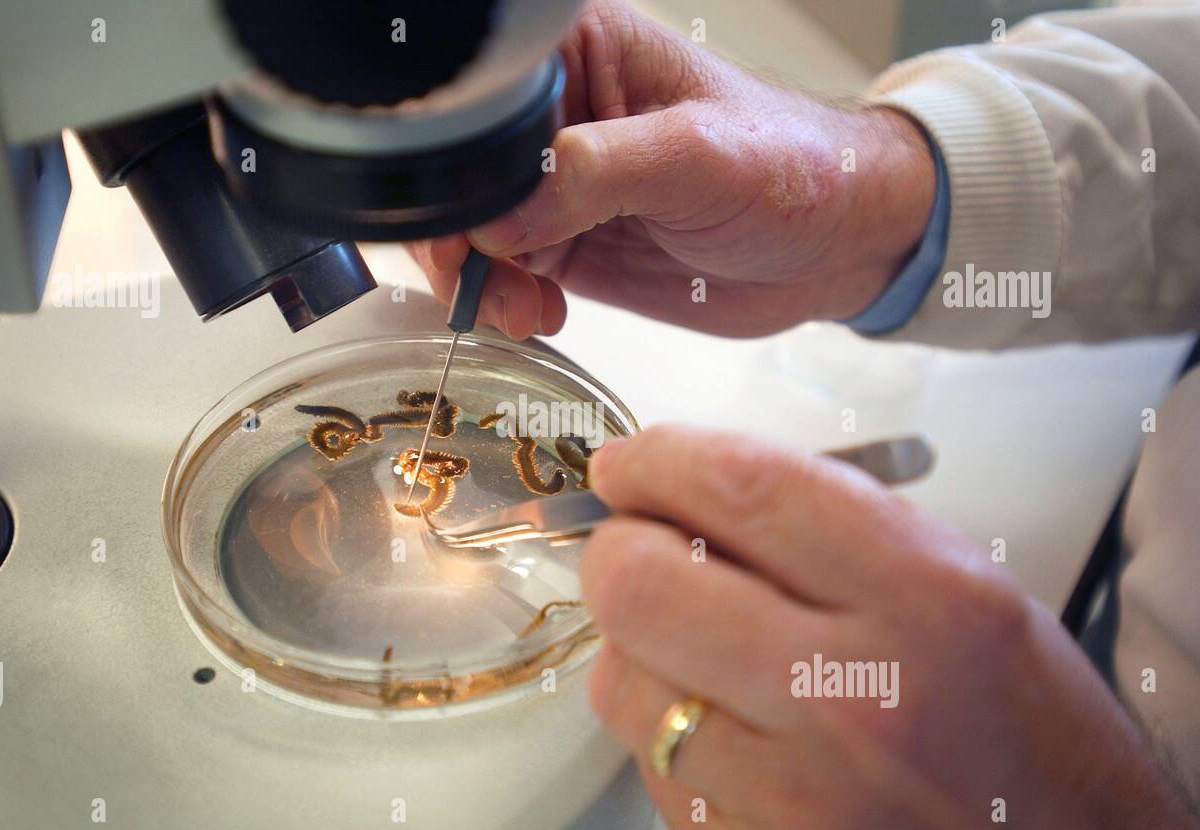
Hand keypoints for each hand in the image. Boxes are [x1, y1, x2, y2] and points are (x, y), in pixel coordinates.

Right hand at [408, 0, 934, 339]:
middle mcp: (553, 115)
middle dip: (459, 237)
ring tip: (528, 308)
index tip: (476, 226)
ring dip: (479, 280)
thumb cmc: (792, 167)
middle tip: (492, 283)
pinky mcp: (564, 241)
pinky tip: (542, 313)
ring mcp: (554, 184)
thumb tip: (502, 213)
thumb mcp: (697, 157)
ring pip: (467, 232)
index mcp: (576, 52)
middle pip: (454, 173)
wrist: (838, 243)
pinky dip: (504, 300)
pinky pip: (500, 273)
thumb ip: (598, 171)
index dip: (457, 166)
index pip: (476, 103)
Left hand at [580, 426, 1199, 829]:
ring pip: (623, 685)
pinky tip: (737, 738)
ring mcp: (795, 797)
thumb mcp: (965, 587)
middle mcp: (852, 698)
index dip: (658, 461)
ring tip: (708, 662)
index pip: (741, 489)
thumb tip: (687, 491)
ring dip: (643, 655)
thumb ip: (830, 528)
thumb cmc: (1023, 727)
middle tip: (640, 553)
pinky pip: (653, 773)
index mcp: (923, 601)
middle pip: (640, 584)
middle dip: (620, 553)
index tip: (628, 464)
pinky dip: (673, 739)